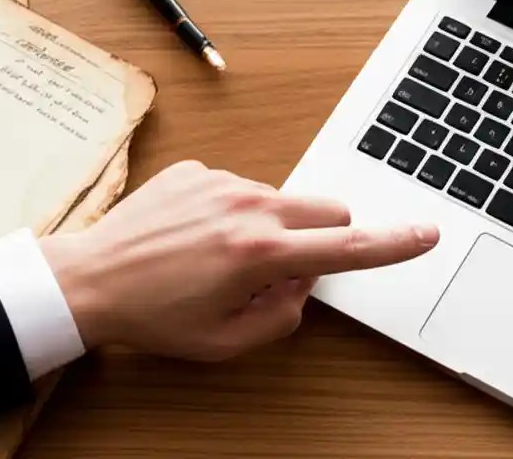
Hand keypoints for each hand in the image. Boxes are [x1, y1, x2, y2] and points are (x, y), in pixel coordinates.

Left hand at [39, 160, 438, 360]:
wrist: (87, 280)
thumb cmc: (153, 318)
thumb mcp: (227, 342)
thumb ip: (284, 316)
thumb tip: (304, 284)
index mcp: (261, 254)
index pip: (347, 246)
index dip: (393, 244)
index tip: (426, 233)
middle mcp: (249, 208)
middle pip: (328, 209)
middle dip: (324, 236)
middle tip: (282, 270)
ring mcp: (222, 183)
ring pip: (283, 201)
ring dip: (272, 227)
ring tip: (218, 257)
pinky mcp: (199, 170)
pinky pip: (241, 189)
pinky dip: (234, 213)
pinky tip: (195, 237)